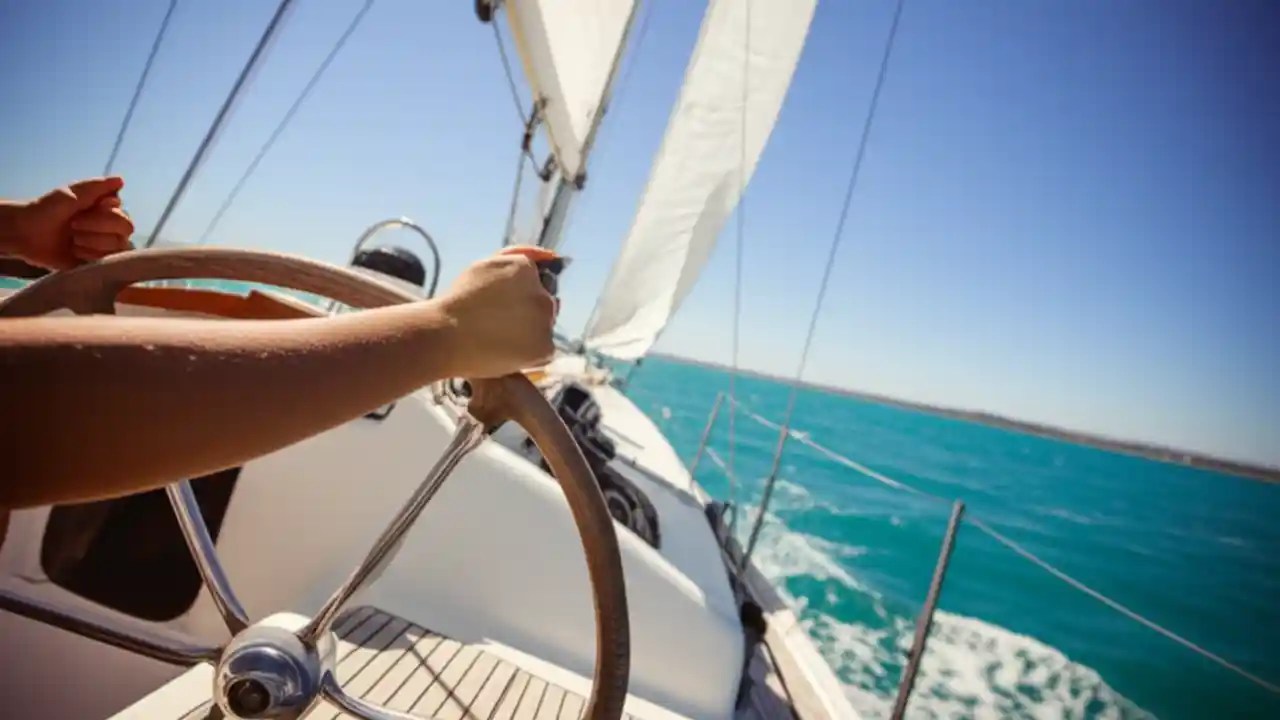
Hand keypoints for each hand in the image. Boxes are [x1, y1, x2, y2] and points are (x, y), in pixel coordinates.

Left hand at [1, 177, 134, 269]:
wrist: (26, 232)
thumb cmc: (47, 209)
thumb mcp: (71, 194)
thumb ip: (97, 187)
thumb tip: (121, 180)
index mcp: (108, 210)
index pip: (124, 218)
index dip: (102, 218)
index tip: (80, 212)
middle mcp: (111, 228)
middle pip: (123, 234)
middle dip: (95, 229)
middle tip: (73, 225)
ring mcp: (105, 247)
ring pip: (115, 250)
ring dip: (89, 243)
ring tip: (72, 239)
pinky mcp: (97, 262)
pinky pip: (106, 264)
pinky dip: (87, 256)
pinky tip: (74, 251)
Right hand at [438, 251, 556, 378]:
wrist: (445, 335)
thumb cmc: (459, 301)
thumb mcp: (485, 266)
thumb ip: (517, 255)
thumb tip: (551, 255)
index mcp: (527, 269)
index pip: (535, 283)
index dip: (516, 297)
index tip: (497, 307)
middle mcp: (542, 292)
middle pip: (543, 304)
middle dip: (526, 313)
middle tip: (496, 325)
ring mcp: (546, 321)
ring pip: (543, 327)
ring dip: (529, 333)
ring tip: (498, 340)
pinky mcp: (545, 347)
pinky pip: (543, 351)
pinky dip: (529, 354)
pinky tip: (505, 351)